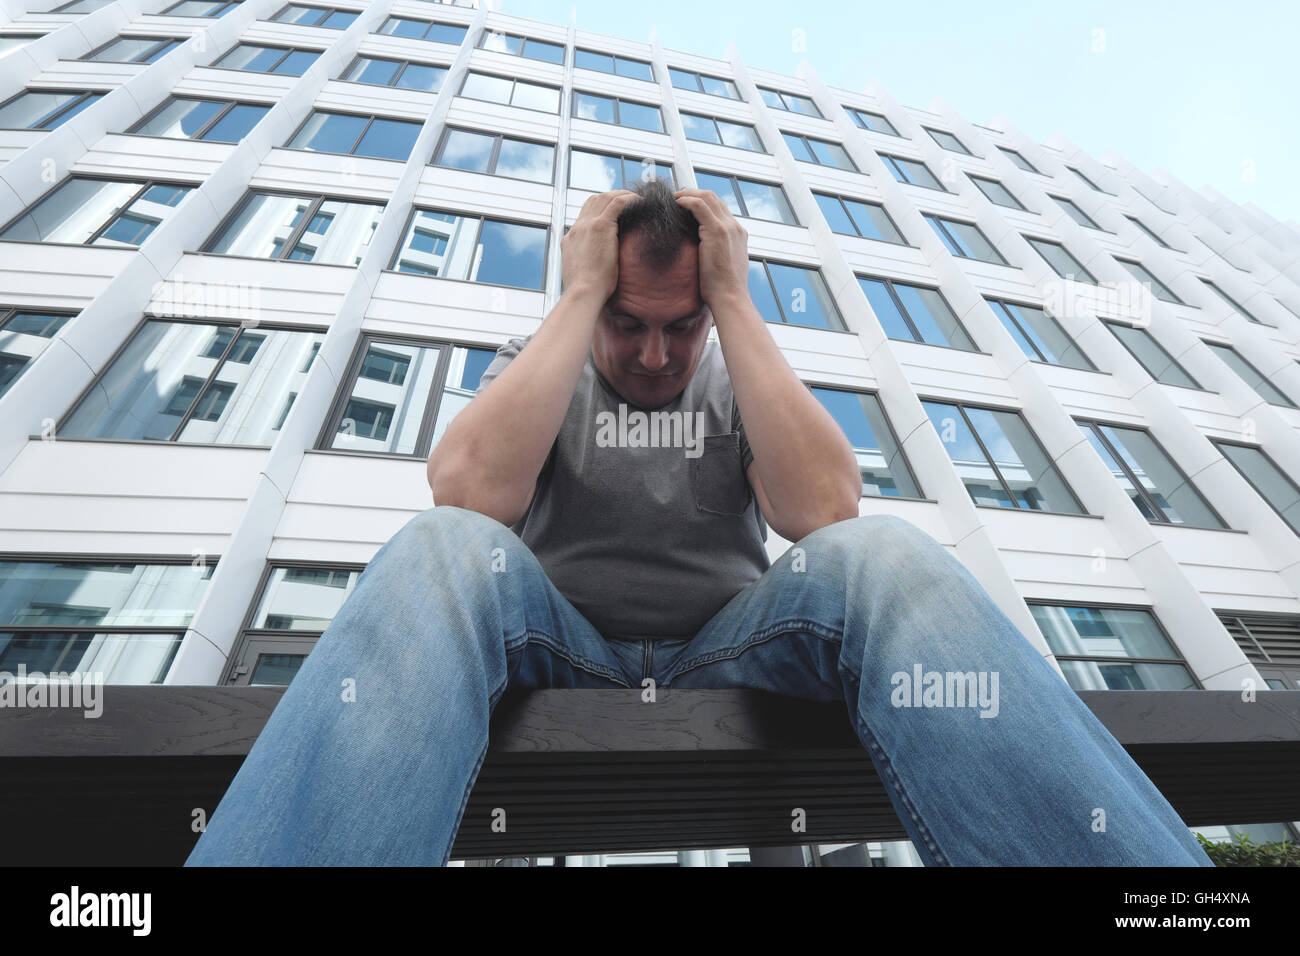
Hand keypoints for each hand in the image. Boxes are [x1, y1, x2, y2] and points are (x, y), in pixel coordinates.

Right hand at [561, 189, 639, 301]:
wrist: (583, 293)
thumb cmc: (586, 293)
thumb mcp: (583, 275)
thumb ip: (588, 267)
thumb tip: (598, 271)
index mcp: (571, 240)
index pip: (584, 216)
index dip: (600, 210)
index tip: (615, 214)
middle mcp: (577, 228)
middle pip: (594, 201)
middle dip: (611, 197)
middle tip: (628, 202)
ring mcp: (587, 225)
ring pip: (605, 197)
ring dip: (622, 196)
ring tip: (637, 199)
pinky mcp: (600, 226)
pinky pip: (617, 203)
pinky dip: (629, 199)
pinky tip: (641, 202)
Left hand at [673, 188, 750, 309]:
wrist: (730, 298)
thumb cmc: (722, 290)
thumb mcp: (720, 267)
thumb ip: (714, 255)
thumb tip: (699, 256)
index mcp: (737, 235)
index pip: (719, 209)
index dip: (701, 203)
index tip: (685, 206)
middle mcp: (734, 227)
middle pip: (714, 198)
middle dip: (693, 193)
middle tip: (675, 198)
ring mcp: (727, 227)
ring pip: (707, 196)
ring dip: (687, 194)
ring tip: (672, 199)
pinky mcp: (717, 230)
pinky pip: (699, 205)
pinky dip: (685, 200)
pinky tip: (674, 204)